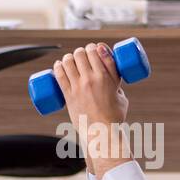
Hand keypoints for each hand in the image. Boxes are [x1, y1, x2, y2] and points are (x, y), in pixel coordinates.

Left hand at [52, 43, 131, 176]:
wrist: (102, 133)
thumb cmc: (114, 116)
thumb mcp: (121, 95)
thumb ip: (115, 83)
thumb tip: (109, 73)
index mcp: (106, 77)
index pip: (96, 51)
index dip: (93, 47)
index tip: (93, 49)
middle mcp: (91, 79)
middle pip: (81, 54)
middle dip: (81, 51)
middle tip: (81, 56)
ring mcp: (78, 87)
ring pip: (68, 62)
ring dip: (68, 57)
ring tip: (70, 60)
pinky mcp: (68, 96)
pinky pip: (59, 75)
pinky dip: (58, 66)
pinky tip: (59, 64)